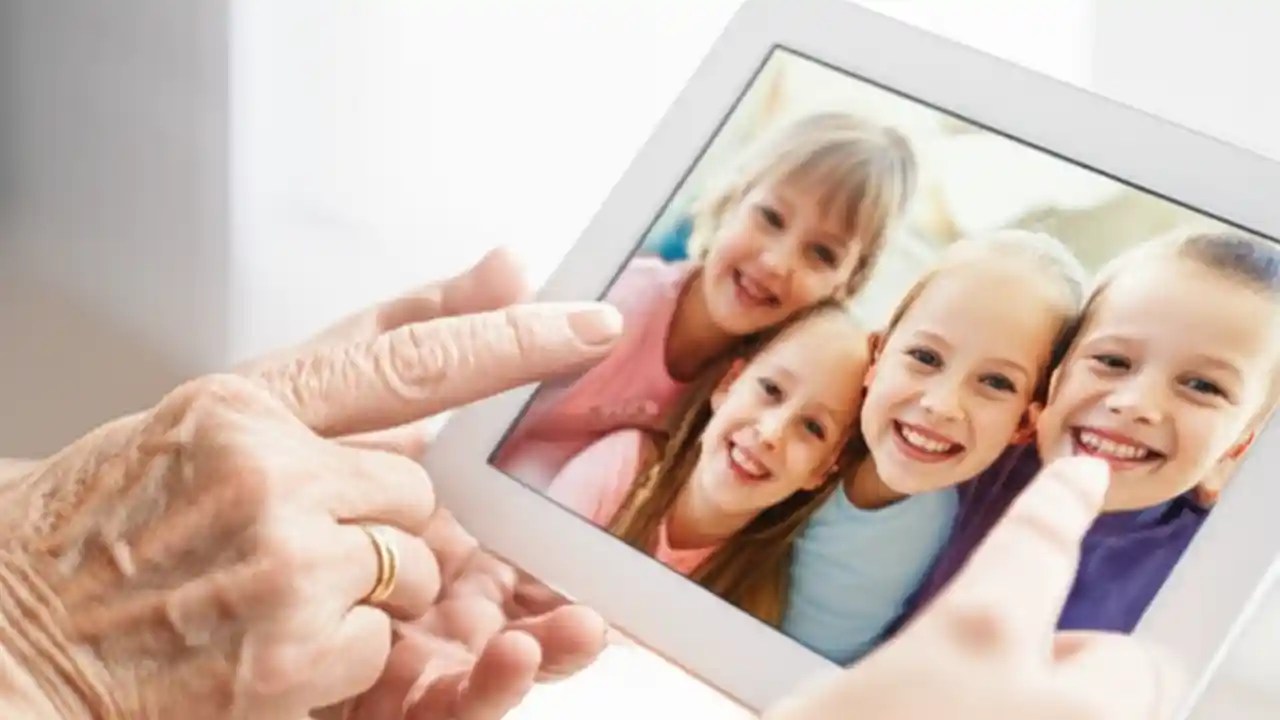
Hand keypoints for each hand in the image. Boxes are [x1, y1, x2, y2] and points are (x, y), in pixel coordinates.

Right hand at [0, 252, 621, 718]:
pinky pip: (382, 644)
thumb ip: (349, 359)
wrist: (14, 629)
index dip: (513, 338)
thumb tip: (499, 266)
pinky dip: (340, 655)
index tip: (591, 324)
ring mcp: (278, 563)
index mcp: (243, 404)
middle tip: (287, 533)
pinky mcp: (290, 651)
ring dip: (360, 589)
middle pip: (416, 487)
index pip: (410, 358)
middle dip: (379, 518)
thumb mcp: (213, 416)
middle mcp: (262, 472)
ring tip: (260, 590)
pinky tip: (260, 644)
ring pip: (408, 566)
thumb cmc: (111, 519)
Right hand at [764, 457, 1185, 719]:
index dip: (1058, 501)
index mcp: (971, 645)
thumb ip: (913, 681)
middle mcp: (1054, 708)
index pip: (1033, 545)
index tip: (1083, 474)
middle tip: (1009, 705)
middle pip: (1129, 663)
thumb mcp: (827, 709)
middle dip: (1083, 675)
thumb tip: (950, 682)